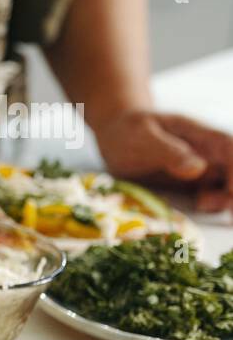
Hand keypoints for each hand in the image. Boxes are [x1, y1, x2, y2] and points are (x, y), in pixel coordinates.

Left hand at [94, 109, 232, 212]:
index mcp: (200, 134)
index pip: (230, 147)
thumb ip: (168, 151)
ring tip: (202, 205)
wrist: (117, 135)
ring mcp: (203, 169)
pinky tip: (199, 206)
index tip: (232, 189)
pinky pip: (213, 196)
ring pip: (227, 187)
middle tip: (224, 210)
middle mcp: (208, 152)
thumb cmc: (129, 129)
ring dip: (226, 201)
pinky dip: (214, 205)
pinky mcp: (193, 184)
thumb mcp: (142, 135)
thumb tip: (198, 168)